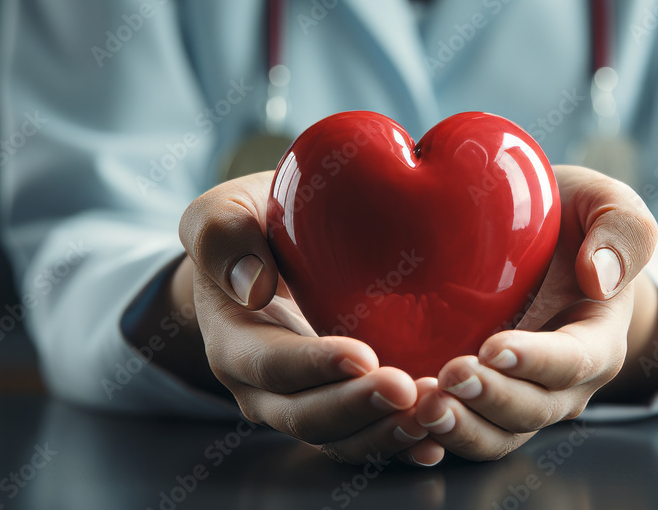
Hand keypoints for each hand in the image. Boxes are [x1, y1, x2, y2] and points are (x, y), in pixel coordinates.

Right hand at [178, 172, 444, 465]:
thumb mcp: (221, 213)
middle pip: (308, 417)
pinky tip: (437, 438)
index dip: (315, 366)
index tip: (363, 354)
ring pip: (341, 439)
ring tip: (433, 414)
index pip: (271, 364)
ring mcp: (304, 404)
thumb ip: (222, 234)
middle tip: (408, 390)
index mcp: (233, 341)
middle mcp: (264, 388)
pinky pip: (368, 439)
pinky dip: (401, 444)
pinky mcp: (341, 408)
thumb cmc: (251, 226)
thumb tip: (253, 287)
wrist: (266, 253)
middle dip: (358, 408)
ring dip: (387, 433)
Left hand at [413, 165, 657, 460]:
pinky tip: (405, 423)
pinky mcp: (483, 401)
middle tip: (448, 377)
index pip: (574, 360)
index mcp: (598, 337)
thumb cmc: (575, 224)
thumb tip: (600, 276)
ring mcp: (522, 397)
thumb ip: (622, 230)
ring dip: (460, 428)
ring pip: (496, 433)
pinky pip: (465, 432)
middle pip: (532, 409)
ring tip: (421, 407)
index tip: (493, 347)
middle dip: (489, 399)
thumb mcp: (606, 205)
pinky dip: (435, 437)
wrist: (547, 247)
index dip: (534, 360)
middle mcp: (564, 382)